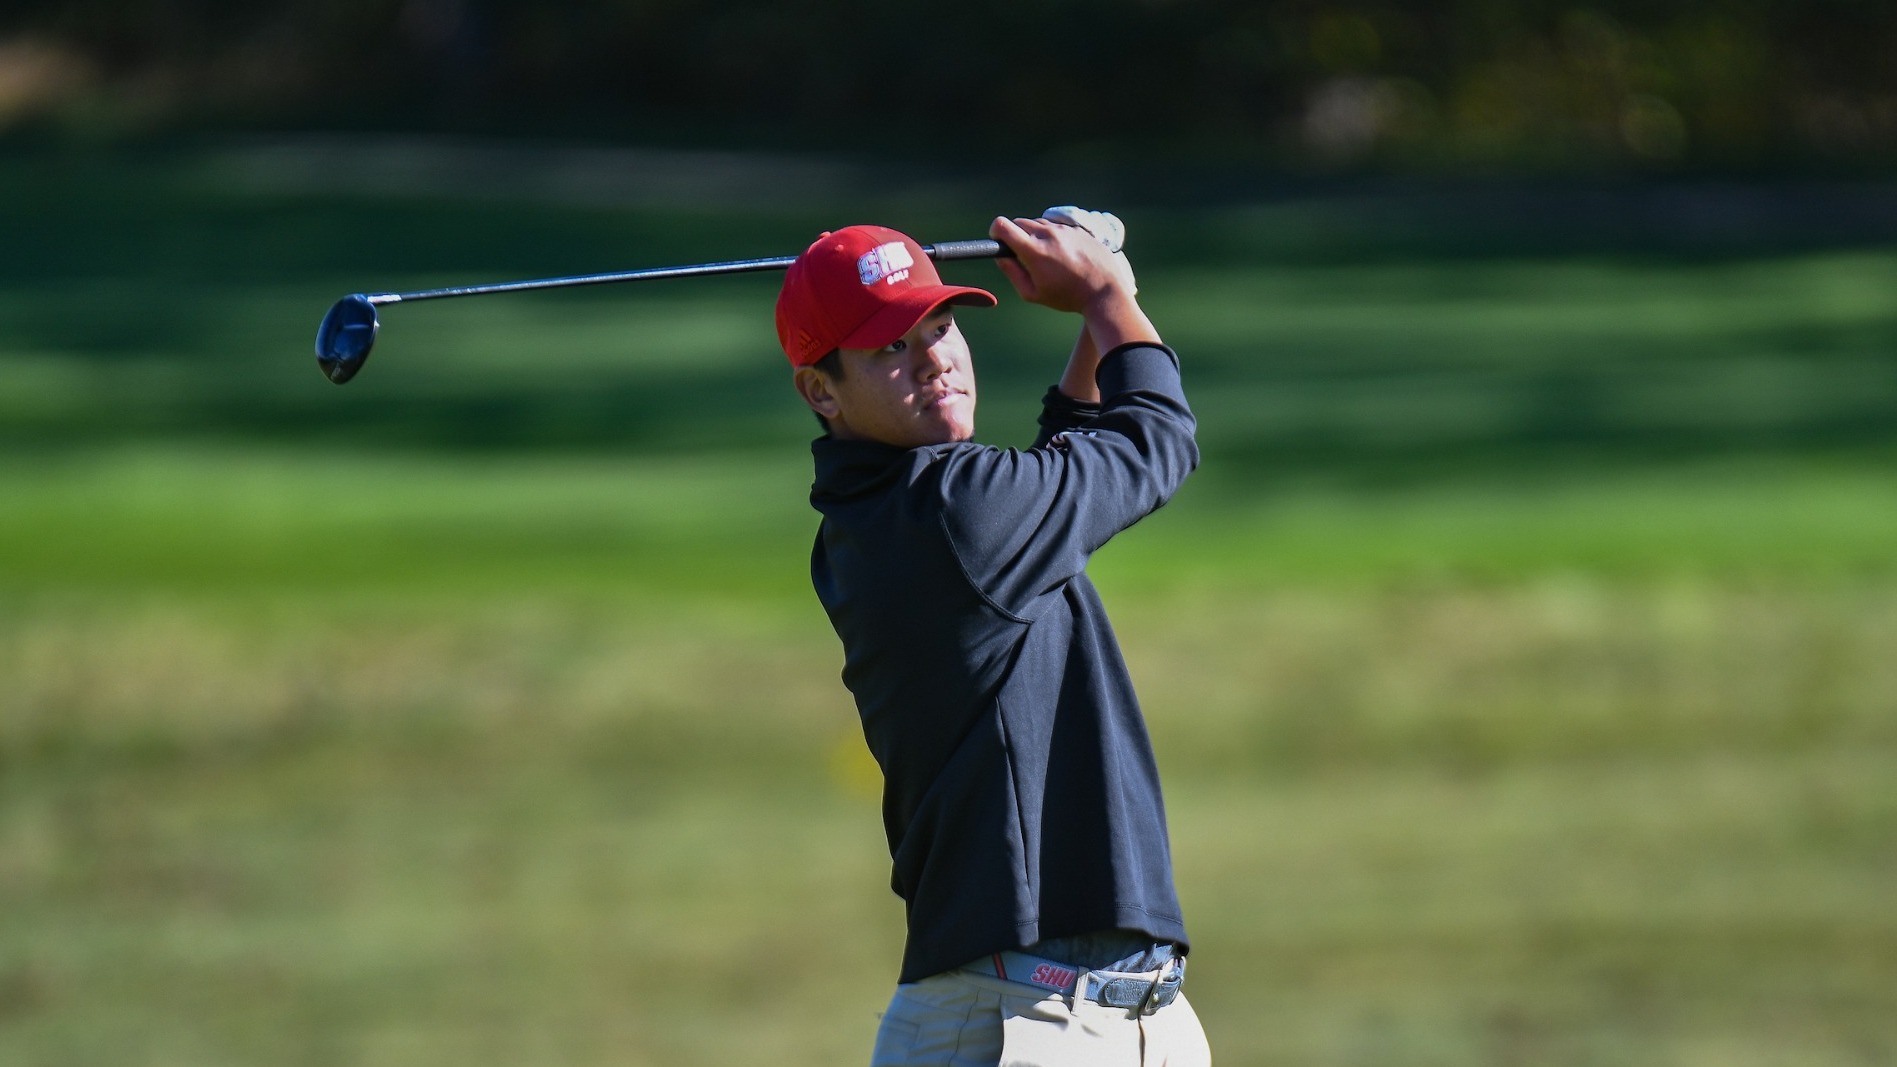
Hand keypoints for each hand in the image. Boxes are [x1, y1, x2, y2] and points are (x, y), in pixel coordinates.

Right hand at [988, 215, 1136, 312]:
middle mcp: (1048, 234)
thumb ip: (1012, 272)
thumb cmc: (1067, 296)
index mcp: (1034, 250)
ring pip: (1038, 223)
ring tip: (1046, 257)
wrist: (1103, 291)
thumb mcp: (1033, 293)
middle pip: (1019, 222)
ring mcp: (1064, 229)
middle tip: (1023, 255)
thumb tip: (1000, 257)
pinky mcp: (1077, 229)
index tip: (999, 241)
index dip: (996, 232)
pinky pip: (1057, 226)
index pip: (1003, 225)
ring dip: (1035, 235)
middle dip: (1015, 236)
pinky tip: (1062, 254)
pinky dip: (1053, 236)